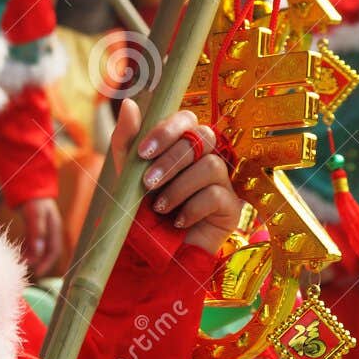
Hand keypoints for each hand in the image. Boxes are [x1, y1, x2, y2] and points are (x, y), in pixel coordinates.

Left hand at [19, 196, 62, 276]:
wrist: (30, 184)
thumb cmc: (33, 199)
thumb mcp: (35, 215)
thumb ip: (36, 233)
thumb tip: (38, 253)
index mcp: (55, 229)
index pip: (54, 251)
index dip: (47, 263)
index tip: (37, 273)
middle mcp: (51, 231)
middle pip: (47, 251)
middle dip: (38, 262)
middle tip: (25, 268)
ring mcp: (43, 229)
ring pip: (39, 247)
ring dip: (31, 255)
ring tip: (20, 260)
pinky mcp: (35, 227)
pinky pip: (32, 242)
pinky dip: (27, 248)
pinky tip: (19, 251)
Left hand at [110, 101, 243, 254]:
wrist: (152, 255)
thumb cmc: (141, 212)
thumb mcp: (127, 177)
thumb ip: (127, 142)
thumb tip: (129, 104)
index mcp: (182, 145)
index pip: (186, 119)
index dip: (167, 130)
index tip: (143, 152)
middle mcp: (206, 158)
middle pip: (203, 137)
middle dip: (171, 160)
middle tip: (147, 183)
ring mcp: (221, 182)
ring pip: (211, 166)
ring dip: (179, 187)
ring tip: (159, 207)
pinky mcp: (231, 208)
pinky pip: (217, 195)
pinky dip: (192, 208)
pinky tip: (178, 221)